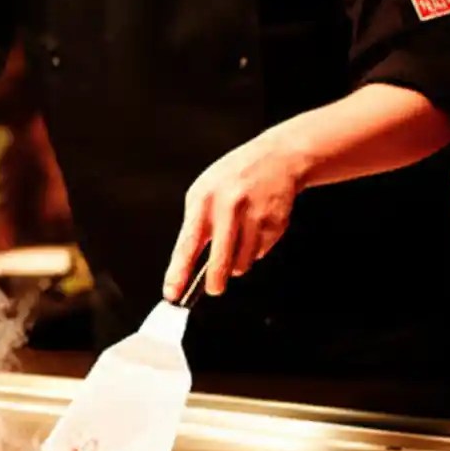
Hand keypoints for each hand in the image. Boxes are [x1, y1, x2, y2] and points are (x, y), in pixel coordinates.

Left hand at [163, 132, 307, 298]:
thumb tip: (187, 268)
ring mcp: (255, 216)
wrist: (277, 158)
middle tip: (213, 288)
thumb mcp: (204, 192)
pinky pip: (261, 253)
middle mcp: (229, 207)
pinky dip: (255, 250)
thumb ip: (196, 226)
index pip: (187, 244)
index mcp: (204, 199)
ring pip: (242, 263)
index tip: (172, 293)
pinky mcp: (276, 223)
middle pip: (220, 261)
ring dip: (238, 263)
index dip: (178, 272)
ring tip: (238, 240)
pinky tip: (255, 228)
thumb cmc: (233, 178)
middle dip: (215, 282)